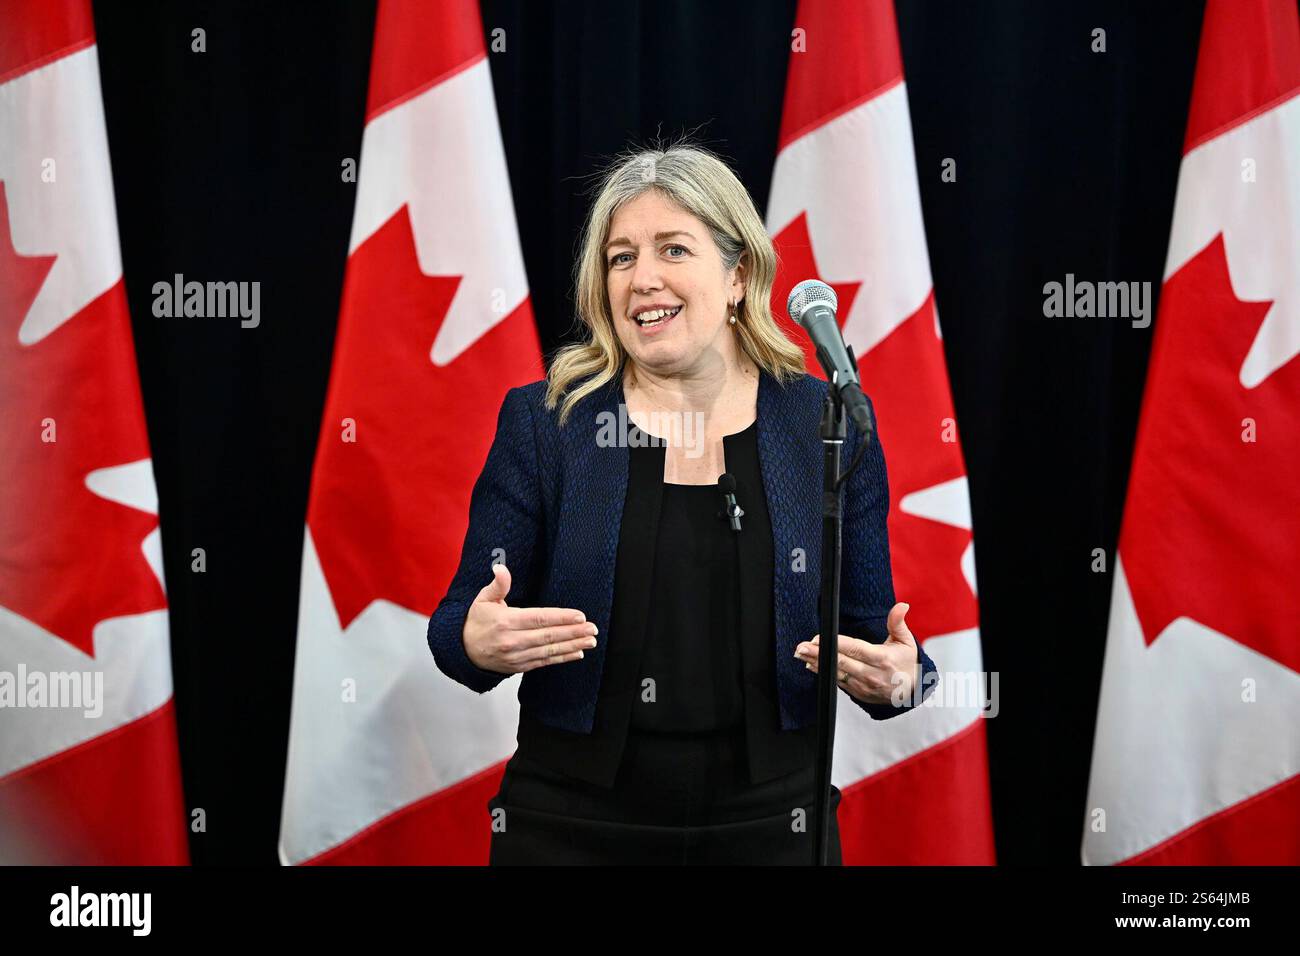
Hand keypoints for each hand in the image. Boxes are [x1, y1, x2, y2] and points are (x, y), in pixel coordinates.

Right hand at [462, 563, 597, 674]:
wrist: (463, 651)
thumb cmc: (476, 622)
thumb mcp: (483, 599)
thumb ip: (498, 585)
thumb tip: (502, 568)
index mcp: (506, 622)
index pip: (539, 618)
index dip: (561, 617)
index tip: (579, 616)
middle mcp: (513, 641)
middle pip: (549, 636)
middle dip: (573, 632)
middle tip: (592, 628)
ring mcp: (517, 656)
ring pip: (550, 651)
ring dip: (573, 645)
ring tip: (590, 641)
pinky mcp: (520, 666)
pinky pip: (545, 662)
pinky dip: (562, 658)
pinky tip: (577, 653)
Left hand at [793, 603, 920, 708]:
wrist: (910, 694)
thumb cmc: (906, 664)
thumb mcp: (906, 642)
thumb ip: (898, 623)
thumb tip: (902, 605)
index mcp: (883, 659)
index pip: (857, 649)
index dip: (838, 644)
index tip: (820, 638)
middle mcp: (871, 674)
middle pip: (842, 662)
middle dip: (819, 654)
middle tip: (802, 646)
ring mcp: (863, 686)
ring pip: (836, 673)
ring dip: (816, 663)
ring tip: (800, 654)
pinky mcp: (856, 693)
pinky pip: (837, 682)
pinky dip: (823, 673)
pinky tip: (810, 664)